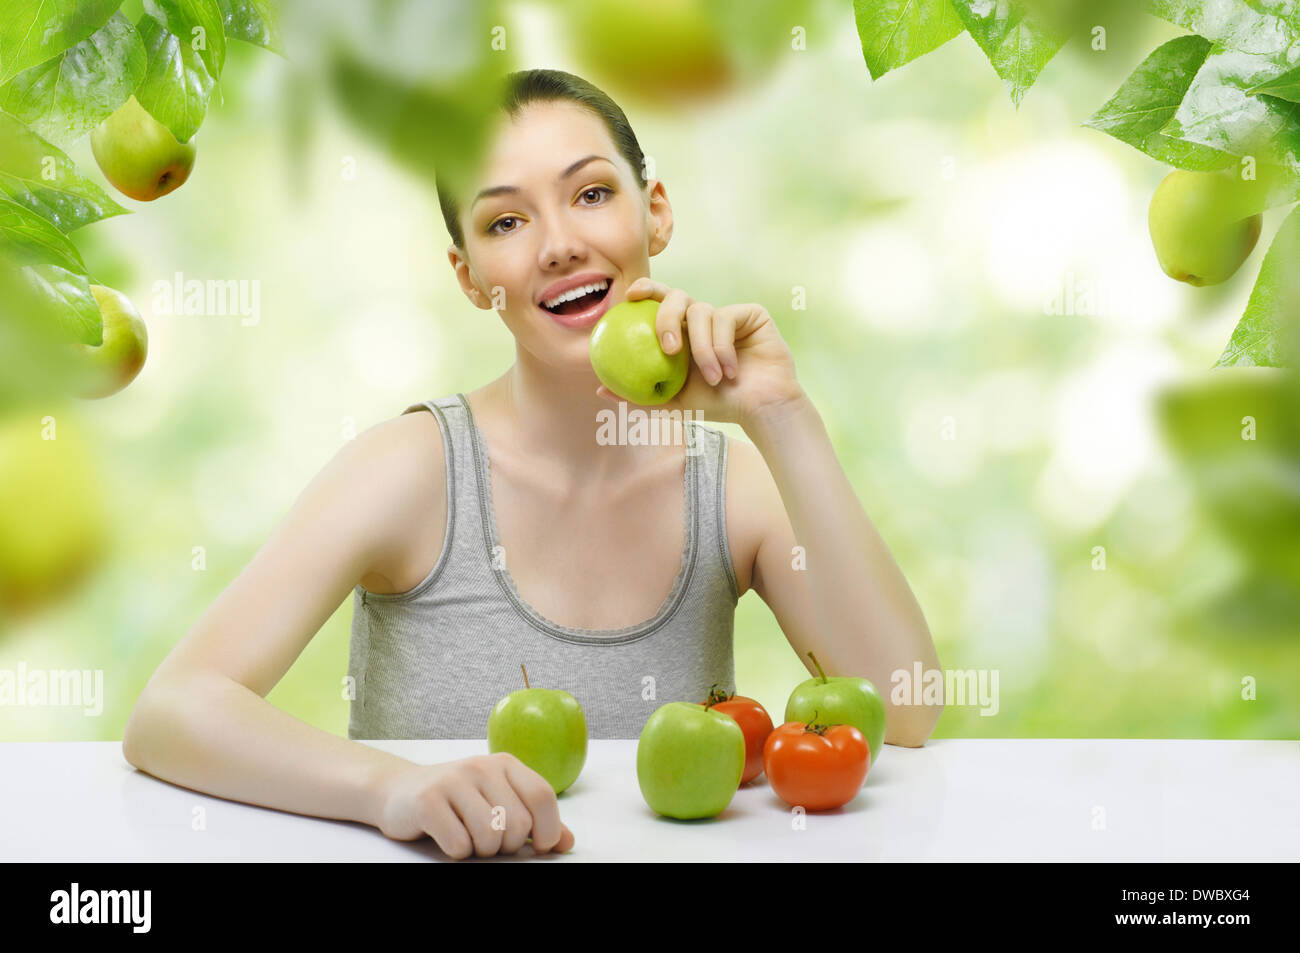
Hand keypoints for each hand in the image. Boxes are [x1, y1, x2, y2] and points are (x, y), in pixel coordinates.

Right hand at [375, 753, 574, 859]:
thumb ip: (534, 821)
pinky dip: (457, 851)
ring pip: (491, 837)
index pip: (543, 797)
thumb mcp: (498, 801)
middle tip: (489, 841)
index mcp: (505, 764)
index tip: (537, 845)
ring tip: (468, 838)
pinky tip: (447, 836)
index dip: (548, 829)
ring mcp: (453, 781)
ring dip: (482, 850)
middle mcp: (481, 767)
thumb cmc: (456, 801)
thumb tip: (568, 842)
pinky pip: (460, 844)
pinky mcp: (427, 801)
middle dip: (507, 846)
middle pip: (518, 824)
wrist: (398, 792)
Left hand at [596, 277, 805, 426]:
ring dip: (704, 350)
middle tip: (668, 349)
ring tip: (714, 378)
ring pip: (702, 313)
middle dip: (667, 318)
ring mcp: (727, 314)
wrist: (759, 409)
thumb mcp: (673, 401)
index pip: (660, 301)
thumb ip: (639, 394)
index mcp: (683, 331)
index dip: (645, 289)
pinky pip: (726, 319)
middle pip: (677, 296)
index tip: (629, 297)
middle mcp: (703, 318)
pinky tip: (730, 370)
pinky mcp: (750, 314)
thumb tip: (599, 389)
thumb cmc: (718, 405)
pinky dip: (723, 347)